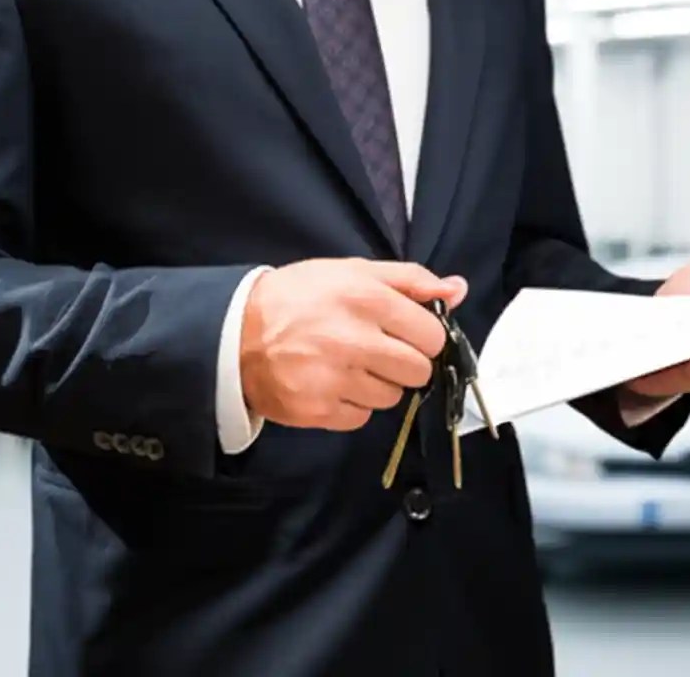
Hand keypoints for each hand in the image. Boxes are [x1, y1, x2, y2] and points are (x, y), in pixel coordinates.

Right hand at [240, 259, 467, 430]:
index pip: (432, 335)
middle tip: (378, 352)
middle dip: (405, 363)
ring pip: (392, 398)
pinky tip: (331, 383)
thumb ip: (410, 280)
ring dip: (378, 385)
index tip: (406, 333)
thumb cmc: (300, 297)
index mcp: (366, 299)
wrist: (232, 332)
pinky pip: (361, 418)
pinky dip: (352, 405)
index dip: (423, 336)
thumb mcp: (352, 272)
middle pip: (418, 371)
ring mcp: (334, 379)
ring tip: (349, 365)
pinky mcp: (317, 410)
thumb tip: (457, 289)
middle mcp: (352, 340)